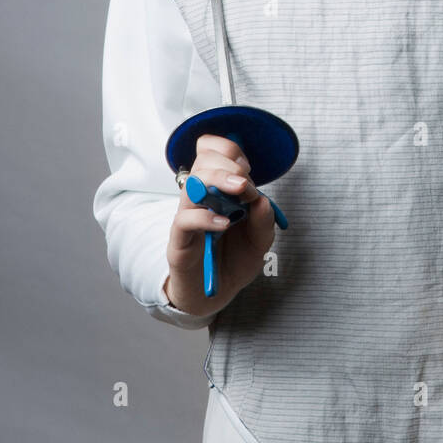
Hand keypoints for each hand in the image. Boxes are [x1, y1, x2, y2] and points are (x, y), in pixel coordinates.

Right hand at [163, 134, 276, 315]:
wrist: (217, 293)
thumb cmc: (235, 259)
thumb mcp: (260, 240)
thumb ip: (264, 220)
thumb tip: (262, 200)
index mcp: (216, 188)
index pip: (209, 150)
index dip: (227, 149)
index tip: (246, 166)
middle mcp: (199, 197)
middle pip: (202, 161)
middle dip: (227, 164)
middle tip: (246, 182)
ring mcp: (187, 217)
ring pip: (192, 185)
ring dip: (218, 181)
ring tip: (240, 192)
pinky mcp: (179, 241)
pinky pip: (184, 220)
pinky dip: (206, 217)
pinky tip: (224, 223)